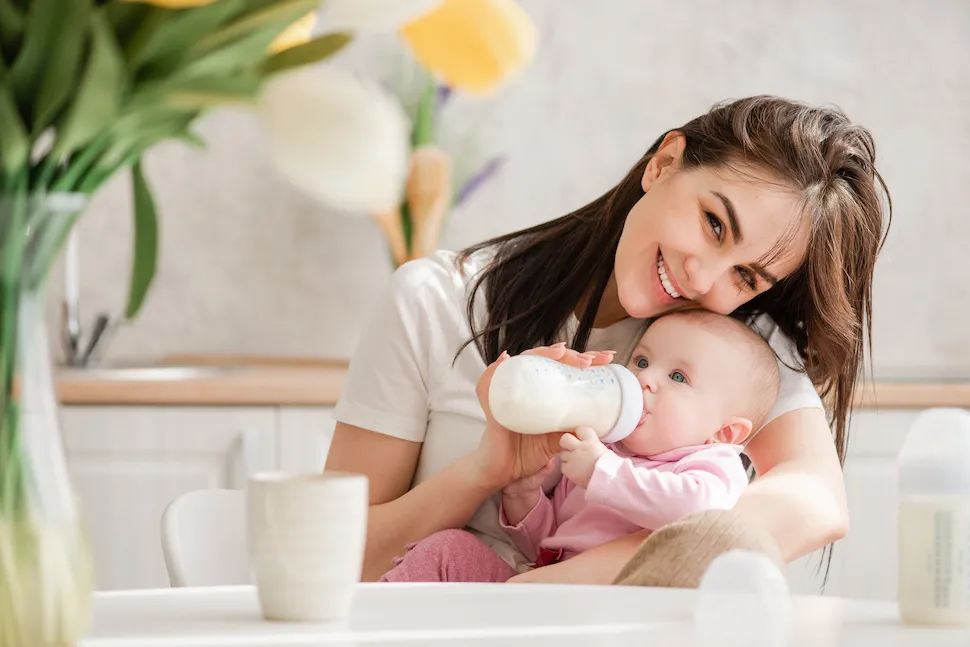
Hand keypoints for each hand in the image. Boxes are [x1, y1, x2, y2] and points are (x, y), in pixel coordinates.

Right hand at [473, 343, 614, 490]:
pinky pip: (490, 382)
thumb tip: (596, 425)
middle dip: (571, 355)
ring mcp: (507, 390)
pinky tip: (507, 359)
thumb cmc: (527, 451)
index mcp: (543, 391)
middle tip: (590, 360)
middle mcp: (525, 385)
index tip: (606, 359)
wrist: (505, 472)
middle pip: (547, 360)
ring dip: (541, 354)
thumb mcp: (557, 440)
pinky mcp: (492, 403)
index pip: (564, 368)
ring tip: (561, 353)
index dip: (585, 359)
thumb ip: (572, 430)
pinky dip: (496, 368)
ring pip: (523, 362)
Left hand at [559, 427, 606, 488]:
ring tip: (576, 464)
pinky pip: (563, 467)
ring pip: (563, 454)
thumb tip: (586, 444)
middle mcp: (580, 448)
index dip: (580, 434)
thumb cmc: (608, 467)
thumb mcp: (603, 451)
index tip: (580, 438)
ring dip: (567, 458)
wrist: (607, 481)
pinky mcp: (567, 469)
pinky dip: (567, 469)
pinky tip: (575, 472)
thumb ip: (592, 445)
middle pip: (565, 438)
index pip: (581, 429)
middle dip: (566, 443)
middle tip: (570, 449)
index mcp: (591, 442)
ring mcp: (572, 458)